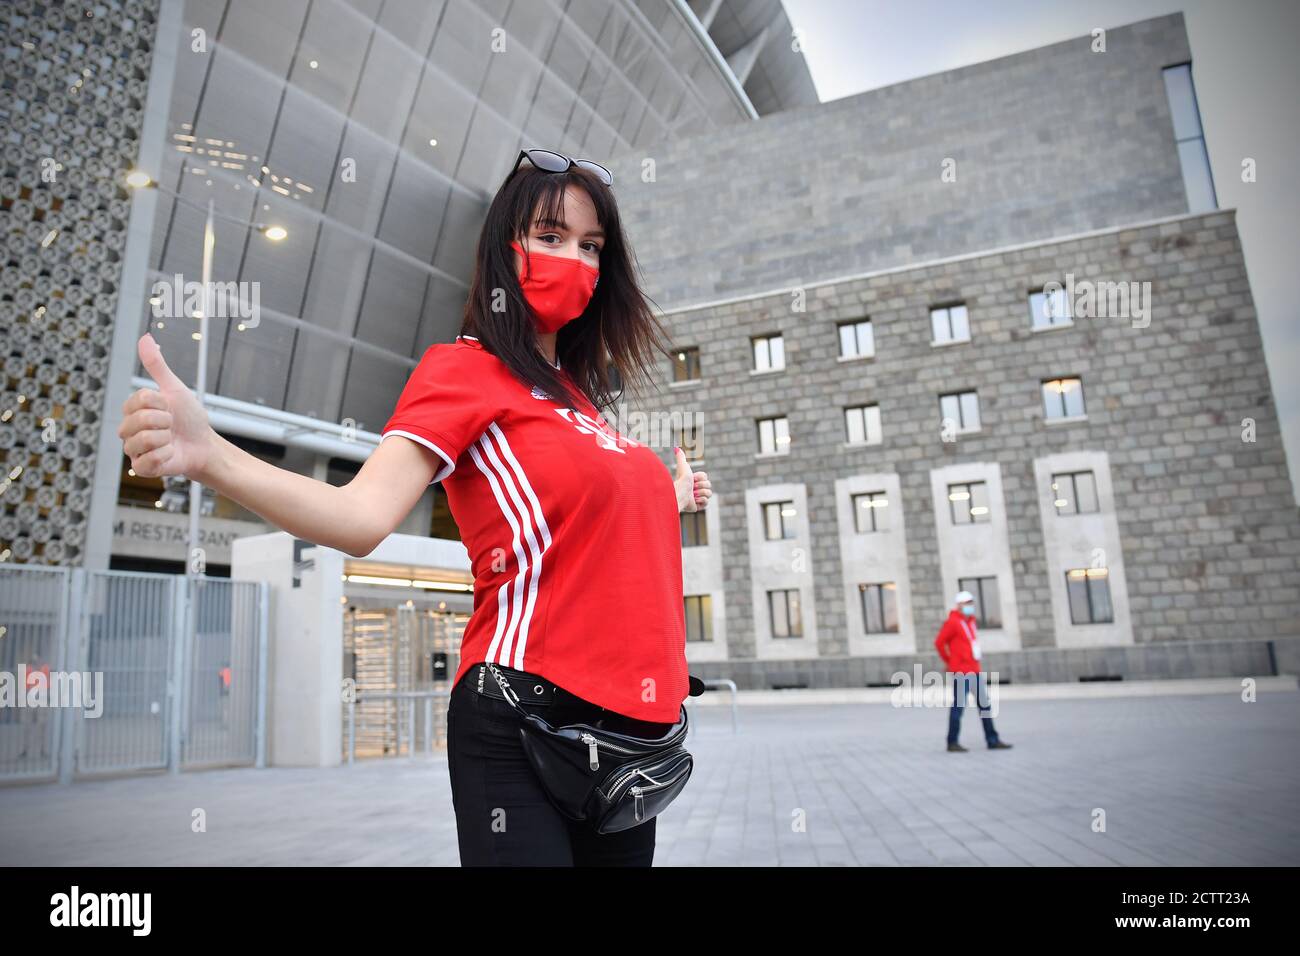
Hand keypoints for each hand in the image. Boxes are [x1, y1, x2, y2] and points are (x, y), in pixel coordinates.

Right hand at [117, 333, 216, 480]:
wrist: (204, 445)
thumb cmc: (190, 418)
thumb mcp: (175, 389)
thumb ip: (157, 366)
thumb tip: (145, 338)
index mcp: (132, 409)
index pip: (141, 400)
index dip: (162, 403)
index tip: (170, 408)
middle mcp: (127, 429)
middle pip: (141, 420)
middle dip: (166, 421)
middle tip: (172, 426)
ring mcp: (133, 449)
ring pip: (144, 439)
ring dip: (166, 439)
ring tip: (170, 440)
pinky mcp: (141, 468)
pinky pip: (149, 460)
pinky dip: (166, 456)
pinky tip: (169, 454)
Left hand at [673, 447, 711, 512]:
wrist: (679, 494)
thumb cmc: (680, 481)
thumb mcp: (683, 466)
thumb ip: (681, 457)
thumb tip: (676, 447)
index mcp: (692, 480)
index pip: (705, 476)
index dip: (701, 477)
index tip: (693, 478)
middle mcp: (695, 488)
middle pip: (709, 484)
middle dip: (701, 485)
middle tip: (692, 487)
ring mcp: (697, 497)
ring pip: (709, 493)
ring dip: (701, 492)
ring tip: (692, 494)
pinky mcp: (698, 506)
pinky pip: (707, 502)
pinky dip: (701, 500)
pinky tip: (694, 500)